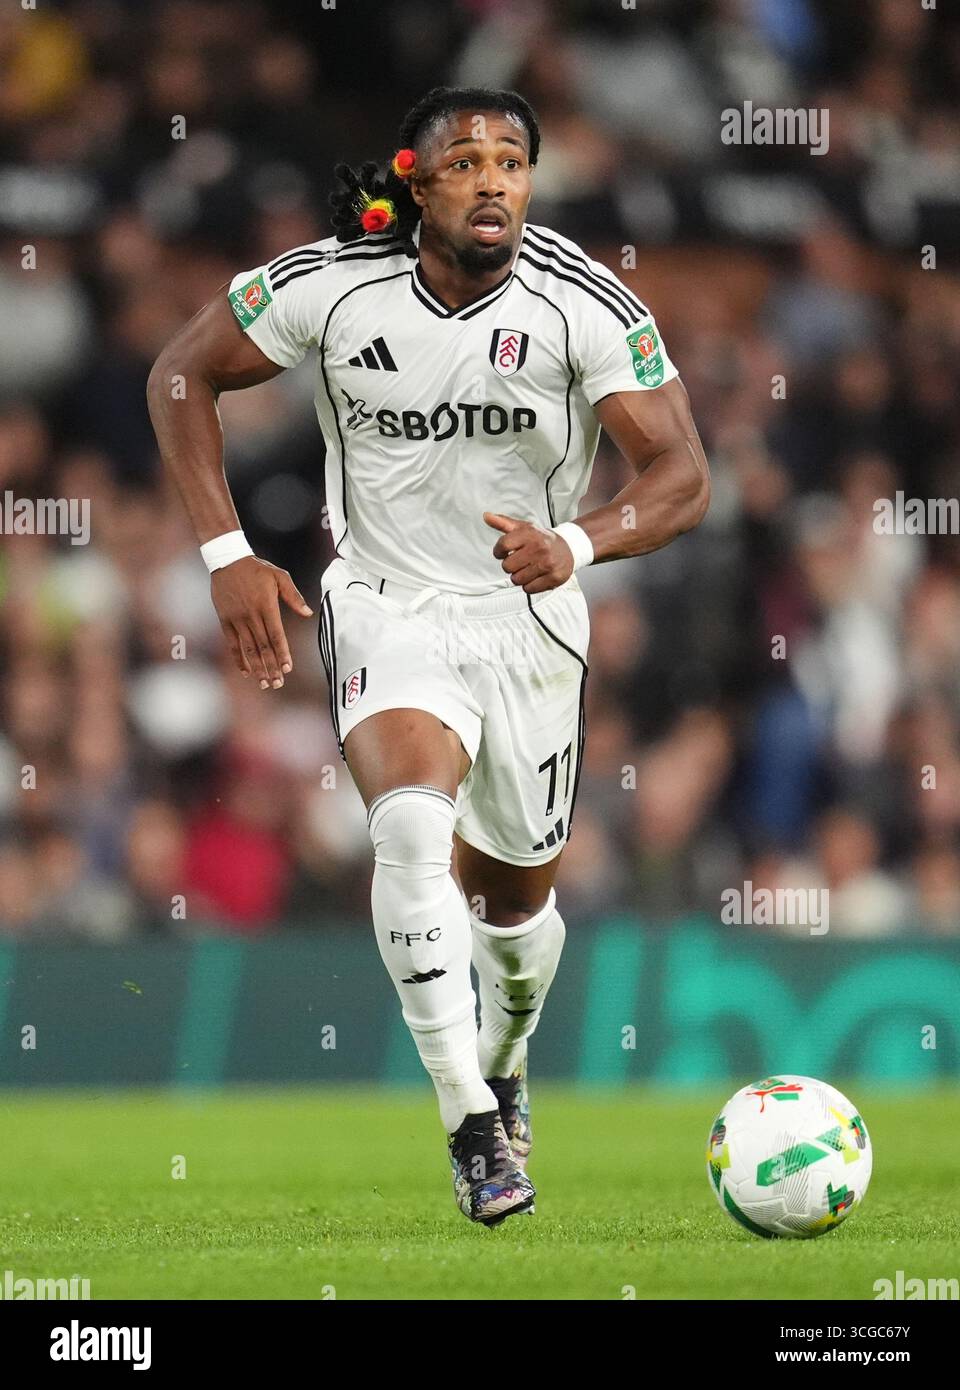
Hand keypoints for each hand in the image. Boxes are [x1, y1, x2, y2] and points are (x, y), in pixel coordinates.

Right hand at [211, 556, 312, 688]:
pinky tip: (246, 671)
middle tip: (278, 684)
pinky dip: (239, 658)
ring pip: (248, 649)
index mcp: (266, 606)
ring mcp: (237, 619)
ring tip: (264, 684)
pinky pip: (232, 644)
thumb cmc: (257, 568)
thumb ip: (294, 596)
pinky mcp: (225, 620)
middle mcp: (251, 615)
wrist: (227, 560)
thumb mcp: (279, 576)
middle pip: (263, 647)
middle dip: (271, 667)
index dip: (282, 653)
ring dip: (257, 668)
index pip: (276, 636)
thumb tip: (308, 613)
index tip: (288, 668)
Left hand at [483, 511, 574, 593]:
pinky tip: (536, 576)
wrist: (569, 548)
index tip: (504, 552)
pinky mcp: (553, 578)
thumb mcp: (523, 528)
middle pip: (507, 566)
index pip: (503, 545)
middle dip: (510, 565)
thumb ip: (503, 523)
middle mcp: (539, 548)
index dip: (499, 551)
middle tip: (520, 561)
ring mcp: (547, 564)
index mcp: (530, 534)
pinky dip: (529, 585)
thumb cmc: (542, 539)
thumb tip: (486, 516)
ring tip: (529, 568)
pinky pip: (528, 589)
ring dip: (519, 576)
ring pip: (517, 580)